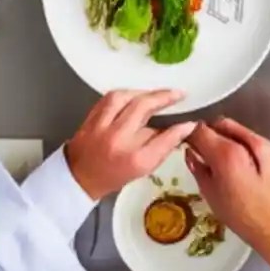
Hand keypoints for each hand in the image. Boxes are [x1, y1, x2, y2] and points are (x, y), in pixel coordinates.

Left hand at [65, 89, 195, 200]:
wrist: (79, 178)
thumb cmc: (114, 175)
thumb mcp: (144, 168)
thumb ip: (164, 147)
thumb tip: (183, 127)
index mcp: (135, 159)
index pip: (164, 137)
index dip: (181, 127)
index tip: (190, 120)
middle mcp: (118, 140)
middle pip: (143, 107)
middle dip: (164, 97)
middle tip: (178, 94)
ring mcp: (101, 128)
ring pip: (124, 97)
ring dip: (143, 92)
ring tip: (155, 93)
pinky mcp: (90, 119)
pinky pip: (109, 99)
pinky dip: (124, 94)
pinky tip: (134, 95)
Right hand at [184, 118, 269, 270]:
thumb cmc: (241, 214)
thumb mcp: (211, 193)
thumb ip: (198, 168)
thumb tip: (190, 152)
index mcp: (228, 153)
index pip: (200, 131)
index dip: (188, 135)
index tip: (182, 143)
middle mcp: (246, 141)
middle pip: (218, 124)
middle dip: (205, 134)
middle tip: (197, 151)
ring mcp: (261, 142)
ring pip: (232, 128)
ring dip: (220, 136)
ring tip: (213, 157)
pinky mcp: (269, 148)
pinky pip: (244, 136)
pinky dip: (233, 141)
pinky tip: (229, 160)